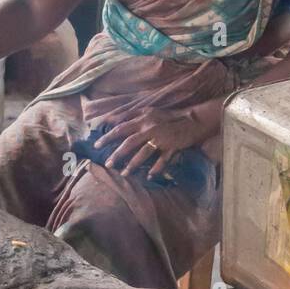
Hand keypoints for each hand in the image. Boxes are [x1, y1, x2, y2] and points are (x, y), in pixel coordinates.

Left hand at [93, 105, 216, 178]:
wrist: (192, 120)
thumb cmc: (167, 117)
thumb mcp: (148, 111)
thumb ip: (128, 115)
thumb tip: (109, 120)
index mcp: (143, 119)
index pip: (121, 128)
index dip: (108, 137)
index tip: (96, 145)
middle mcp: (150, 128)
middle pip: (130, 142)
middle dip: (117, 154)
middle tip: (108, 164)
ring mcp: (162, 139)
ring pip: (144, 153)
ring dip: (133, 164)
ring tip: (124, 174)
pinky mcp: (172, 147)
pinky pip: (162, 161)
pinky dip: (156, 170)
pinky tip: (148, 177)